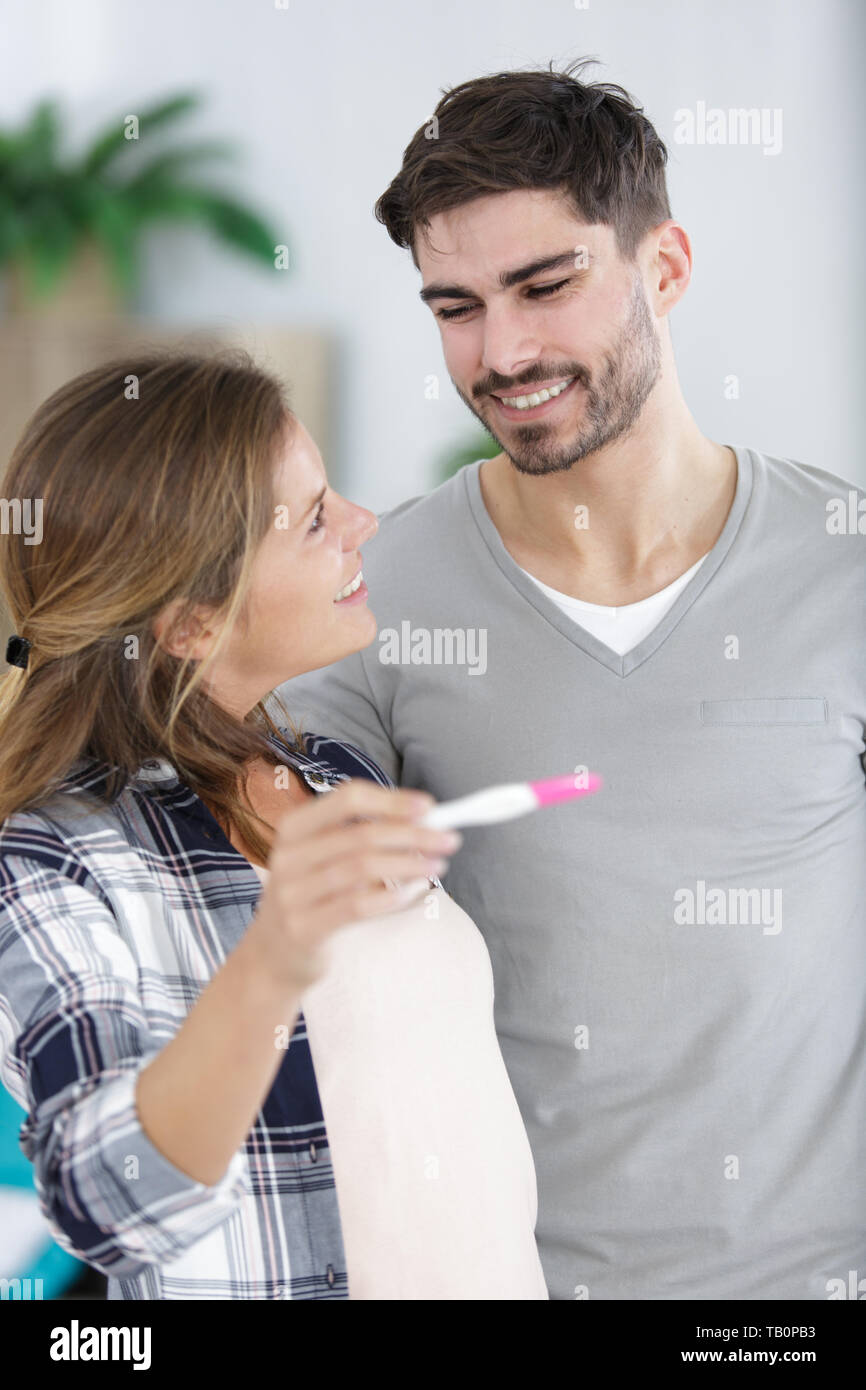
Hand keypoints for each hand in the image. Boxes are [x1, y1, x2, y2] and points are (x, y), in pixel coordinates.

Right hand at [246, 779, 461, 989]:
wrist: (273, 955)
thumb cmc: (312, 897)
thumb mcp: (322, 858)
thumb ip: (362, 835)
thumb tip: (422, 818)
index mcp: (294, 827)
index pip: (348, 799)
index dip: (392, 800)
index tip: (430, 806)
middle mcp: (289, 856)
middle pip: (362, 834)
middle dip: (412, 834)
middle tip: (448, 839)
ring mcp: (292, 893)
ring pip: (362, 868)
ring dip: (409, 864)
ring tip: (438, 866)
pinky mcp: (303, 928)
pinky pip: (356, 906)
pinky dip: (392, 897)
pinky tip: (415, 892)